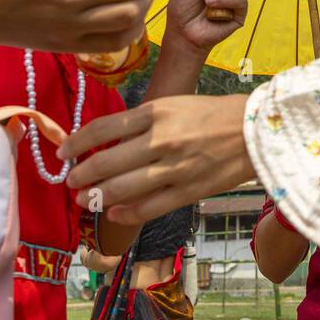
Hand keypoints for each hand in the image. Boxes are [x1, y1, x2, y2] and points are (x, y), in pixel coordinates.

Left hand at [61, 94, 252, 224]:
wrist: (256, 131)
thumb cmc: (213, 114)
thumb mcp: (174, 105)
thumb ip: (143, 123)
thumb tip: (108, 143)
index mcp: (156, 112)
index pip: (103, 128)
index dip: (77, 142)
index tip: (63, 152)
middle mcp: (161, 140)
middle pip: (107, 162)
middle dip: (81, 175)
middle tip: (70, 182)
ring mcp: (174, 168)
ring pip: (123, 188)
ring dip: (97, 197)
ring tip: (85, 200)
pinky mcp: (188, 191)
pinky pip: (149, 207)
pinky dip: (126, 213)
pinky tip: (112, 213)